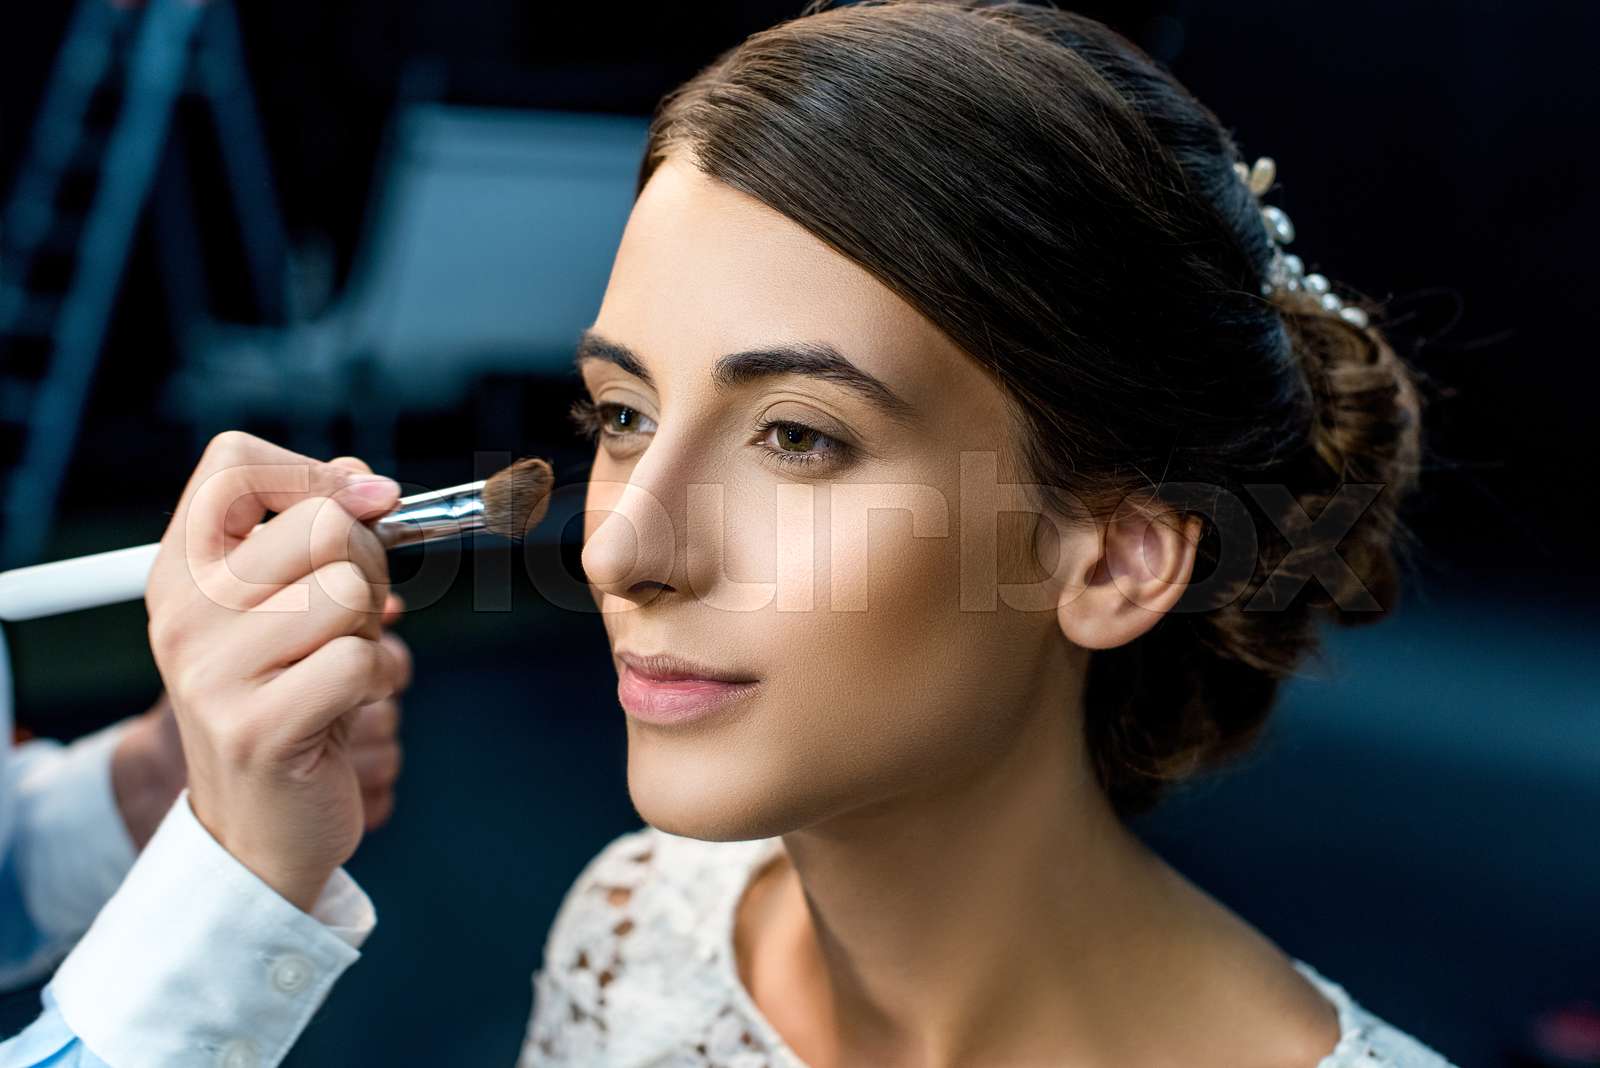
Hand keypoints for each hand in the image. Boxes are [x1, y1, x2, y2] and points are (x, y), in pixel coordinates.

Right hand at [145, 432, 410, 910]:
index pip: (233, 458)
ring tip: (336, 667)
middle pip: (321, 524)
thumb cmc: (288, 697)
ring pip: (349, 591)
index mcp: (181, 569)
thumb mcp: (284, 604)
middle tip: (346, 619)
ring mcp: (213, 672)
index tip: (356, 508)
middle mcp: (183, 613)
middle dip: (366, 566)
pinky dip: (373, 682)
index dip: (313, 474)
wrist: (259, 826)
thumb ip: (314, 531)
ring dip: (372, 629)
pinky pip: (361, 660)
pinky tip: (339, 709)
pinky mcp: (258, 726)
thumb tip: (366, 481)